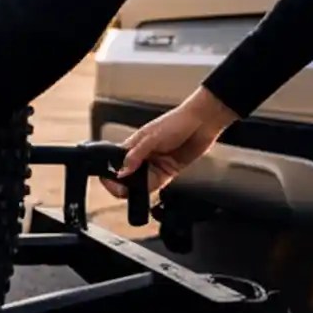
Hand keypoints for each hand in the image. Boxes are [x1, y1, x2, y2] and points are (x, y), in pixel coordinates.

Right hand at [101, 87, 238, 198]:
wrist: (201, 123)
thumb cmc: (176, 122)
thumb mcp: (152, 137)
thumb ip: (136, 156)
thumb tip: (122, 172)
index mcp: (134, 145)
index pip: (116, 162)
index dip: (112, 173)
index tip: (111, 181)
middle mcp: (142, 156)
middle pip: (127, 176)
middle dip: (124, 184)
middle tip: (124, 189)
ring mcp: (155, 164)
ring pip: (141, 182)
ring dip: (138, 187)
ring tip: (138, 187)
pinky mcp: (167, 171)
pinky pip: (155, 184)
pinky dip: (151, 188)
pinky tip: (149, 187)